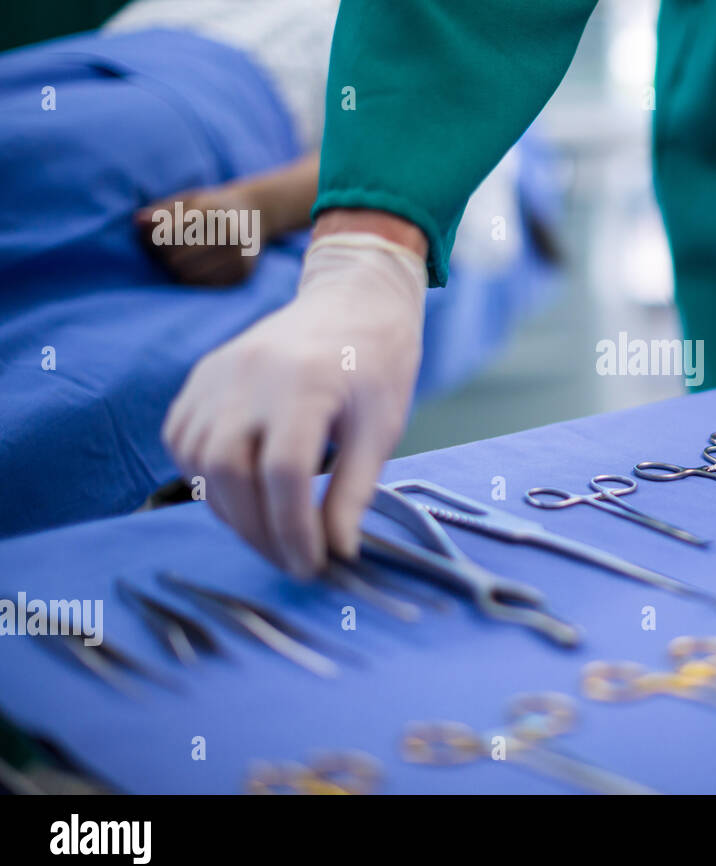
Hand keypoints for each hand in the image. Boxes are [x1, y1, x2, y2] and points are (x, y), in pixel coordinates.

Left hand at [135, 183, 262, 285]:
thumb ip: (162, 211)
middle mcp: (229, 233)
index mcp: (212, 210)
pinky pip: (205, 285)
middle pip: (176, 259)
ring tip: (181, 258)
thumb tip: (137, 222)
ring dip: (178, 270)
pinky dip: (195, 278)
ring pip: (189, 275)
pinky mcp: (243, 273)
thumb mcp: (188, 200)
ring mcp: (239, 255)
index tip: (151, 238)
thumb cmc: (212, 206)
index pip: (167, 236)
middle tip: (166, 250)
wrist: (256, 214)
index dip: (152, 240)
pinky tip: (198, 267)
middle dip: (165, 257)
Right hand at [163, 229, 427, 576]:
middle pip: (230, 472)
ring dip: (231, 512)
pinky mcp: (201, 378)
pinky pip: (184, 441)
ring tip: (272, 535)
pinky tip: (242, 497)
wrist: (353, 300)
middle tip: (292, 561)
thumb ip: (355, 492)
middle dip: (258, 531)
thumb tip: (337, 552)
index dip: (294, 530)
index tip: (314, 565)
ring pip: (199, 462)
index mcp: (304, 383)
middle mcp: (248, 375)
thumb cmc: (378, 366)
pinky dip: (206, 480)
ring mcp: (216, 374)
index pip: (284, 474)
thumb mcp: (382, 429)